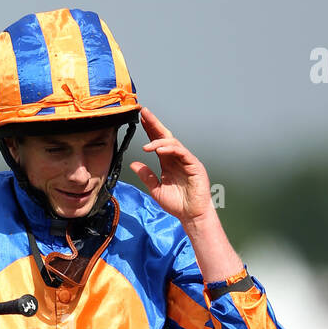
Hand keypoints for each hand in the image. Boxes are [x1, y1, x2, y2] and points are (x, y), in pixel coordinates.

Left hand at [130, 107, 213, 226]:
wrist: (191, 215)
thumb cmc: (177, 204)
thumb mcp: (156, 190)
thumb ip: (147, 176)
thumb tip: (133, 164)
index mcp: (168, 162)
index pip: (158, 141)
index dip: (149, 129)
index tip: (140, 119)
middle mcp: (176, 158)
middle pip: (165, 136)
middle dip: (154, 124)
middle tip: (144, 113)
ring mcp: (186, 160)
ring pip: (173, 143)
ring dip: (159, 141)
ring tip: (147, 146)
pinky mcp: (194, 165)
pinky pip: (181, 152)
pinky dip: (170, 149)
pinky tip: (159, 150)